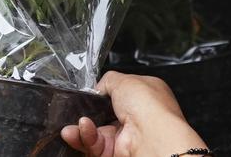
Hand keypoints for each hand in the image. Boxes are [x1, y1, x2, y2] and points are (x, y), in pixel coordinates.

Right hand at [60, 71, 204, 156]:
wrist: (152, 136)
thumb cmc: (149, 107)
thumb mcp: (125, 80)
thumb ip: (107, 81)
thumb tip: (97, 87)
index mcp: (144, 97)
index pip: (118, 93)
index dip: (102, 93)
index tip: (91, 92)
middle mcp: (136, 117)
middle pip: (102, 113)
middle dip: (86, 111)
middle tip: (78, 107)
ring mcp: (125, 136)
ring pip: (94, 130)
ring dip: (82, 126)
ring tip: (78, 122)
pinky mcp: (116, 152)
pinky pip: (93, 143)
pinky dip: (85, 135)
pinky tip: (83, 128)